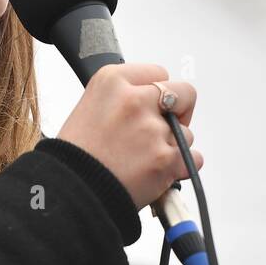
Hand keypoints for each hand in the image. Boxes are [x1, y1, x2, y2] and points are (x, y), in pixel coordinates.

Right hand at [56, 62, 200, 209]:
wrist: (71, 191)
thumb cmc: (76, 155)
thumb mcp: (90, 106)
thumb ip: (122, 97)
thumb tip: (151, 102)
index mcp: (112, 81)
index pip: (158, 73)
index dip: (156, 93)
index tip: (150, 105)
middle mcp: (134, 100)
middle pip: (183, 93)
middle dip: (179, 111)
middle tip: (162, 127)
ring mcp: (152, 129)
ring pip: (186, 132)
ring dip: (173, 145)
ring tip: (144, 158)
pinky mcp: (166, 158)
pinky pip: (193, 158)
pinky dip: (181, 167)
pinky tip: (159, 170)